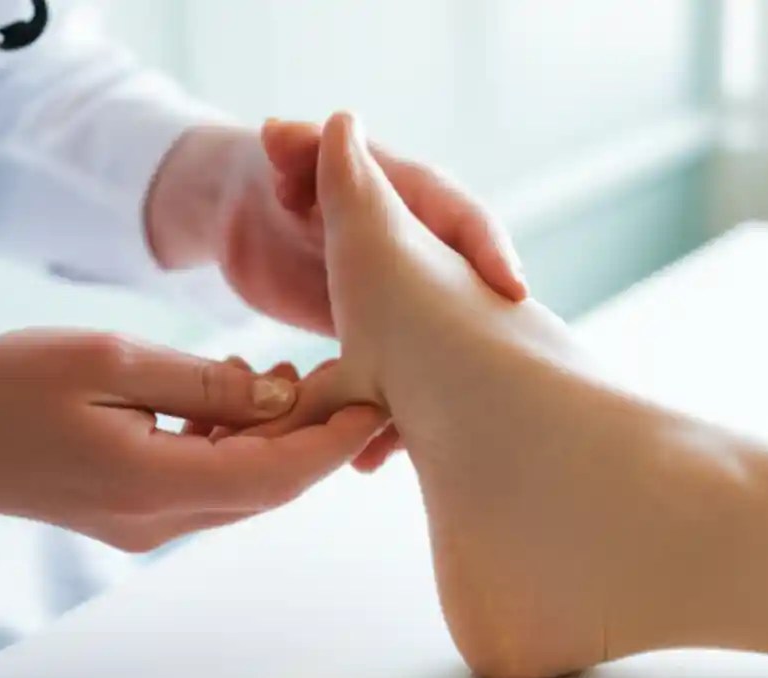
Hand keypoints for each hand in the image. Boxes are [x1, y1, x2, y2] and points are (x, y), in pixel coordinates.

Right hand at [0, 330, 386, 560]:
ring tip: (303, 379)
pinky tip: (240, 395)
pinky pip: (208, 482)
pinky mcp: (134, 512)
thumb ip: (202, 380)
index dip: (334, 441)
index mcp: (156, 481)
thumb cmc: (4, 386)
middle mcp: (160, 518)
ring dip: (278, 441)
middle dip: (319, 439)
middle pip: (271, 487)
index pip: (278, 474)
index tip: (376, 402)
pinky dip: (237, 446)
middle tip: (354, 381)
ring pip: (243, 487)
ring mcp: (146, 523)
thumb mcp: (109, 358)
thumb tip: (278, 391)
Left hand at [146, 119, 526, 470]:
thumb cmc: (280, 174)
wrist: (255, 217)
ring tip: (411, 436)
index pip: (469, 221)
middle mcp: (430, 253)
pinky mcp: (387, 344)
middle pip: (472, 299)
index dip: (493, 254)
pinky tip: (371, 455)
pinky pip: (401, 383)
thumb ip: (291, 151)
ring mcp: (413, 302)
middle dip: (482, 343)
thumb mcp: (286, 159)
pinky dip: (389, 417)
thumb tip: (283, 132)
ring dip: (430, 396)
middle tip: (495, 380)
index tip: (513, 290)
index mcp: (419, 201)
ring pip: (441, 353)